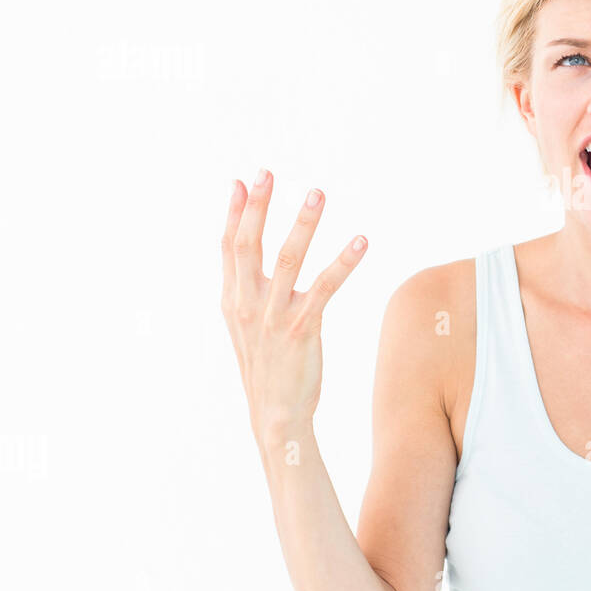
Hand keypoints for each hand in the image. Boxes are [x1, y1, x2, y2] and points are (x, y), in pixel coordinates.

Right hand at [220, 168, 366, 443]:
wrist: (276, 416)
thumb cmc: (268, 368)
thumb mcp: (247, 327)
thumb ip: (245, 291)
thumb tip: (247, 258)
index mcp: (231, 301)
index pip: (228, 249)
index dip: (235, 214)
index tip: (240, 182)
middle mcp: (246, 305)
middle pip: (248, 246)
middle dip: (257, 207)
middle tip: (267, 173)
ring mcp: (272, 317)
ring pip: (286, 259)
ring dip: (303, 223)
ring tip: (317, 193)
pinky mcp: (301, 329)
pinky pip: (325, 287)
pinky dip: (344, 261)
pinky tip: (361, 241)